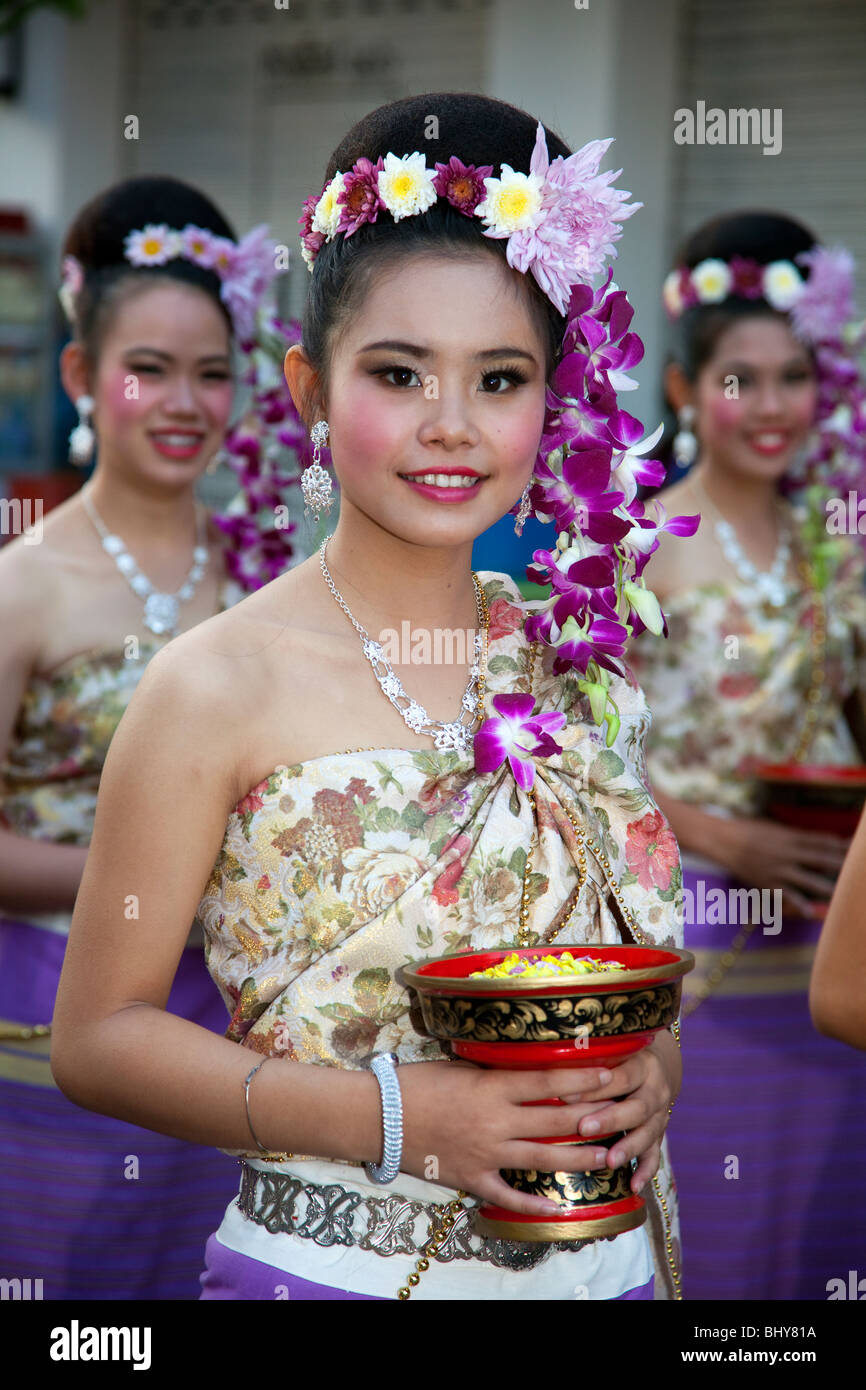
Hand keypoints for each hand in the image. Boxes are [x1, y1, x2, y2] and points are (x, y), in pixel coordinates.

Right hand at [396, 1058, 628, 1216]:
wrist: (378, 1117)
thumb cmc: (416, 1083)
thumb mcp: (459, 1067)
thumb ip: (494, 1072)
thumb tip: (526, 1067)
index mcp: (492, 1089)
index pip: (547, 1082)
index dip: (581, 1078)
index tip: (608, 1073)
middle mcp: (496, 1122)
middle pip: (555, 1121)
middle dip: (592, 1118)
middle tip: (621, 1115)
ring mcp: (486, 1153)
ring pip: (542, 1158)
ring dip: (578, 1159)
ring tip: (607, 1157)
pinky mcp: (472, 1178)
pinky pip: (508, 1194)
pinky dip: (532, 1201)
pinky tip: (555, 1205)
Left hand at [556, 1030, 679, 1193]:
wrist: (656, 1067)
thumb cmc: (619, 1058)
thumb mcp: (611, 1052)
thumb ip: (586, 1059)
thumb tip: (542, 1060)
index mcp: (641, 1064)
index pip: (621, 1076)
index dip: (594, 1086)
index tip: (566, 1096)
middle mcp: (655, 1089)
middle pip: (637, 1107)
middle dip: (610, 1119)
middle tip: (584, 1128)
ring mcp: (660, 1114)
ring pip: (647, 1133)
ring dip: (628, 1148)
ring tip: (610, 1162)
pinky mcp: (658, 1134)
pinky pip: (655, 1154)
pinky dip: (645, 1170)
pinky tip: (634, 1185)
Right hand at [714, 816, 850, 917]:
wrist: (723, 840)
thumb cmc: (748, 831)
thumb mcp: (774, 829)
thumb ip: (796, 836)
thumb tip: (818, 841)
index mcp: (790, 837)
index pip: (821, 842)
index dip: (840, 846)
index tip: (854, 849)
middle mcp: (787, 853)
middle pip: (820, 859)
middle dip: (840, 865)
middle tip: (856, 872)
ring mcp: (778, 869)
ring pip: (808, 879)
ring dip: (826, 887)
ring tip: (841, 894)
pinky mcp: (767, 882)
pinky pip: (786, 895)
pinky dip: (798, 904)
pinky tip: (810, 912)